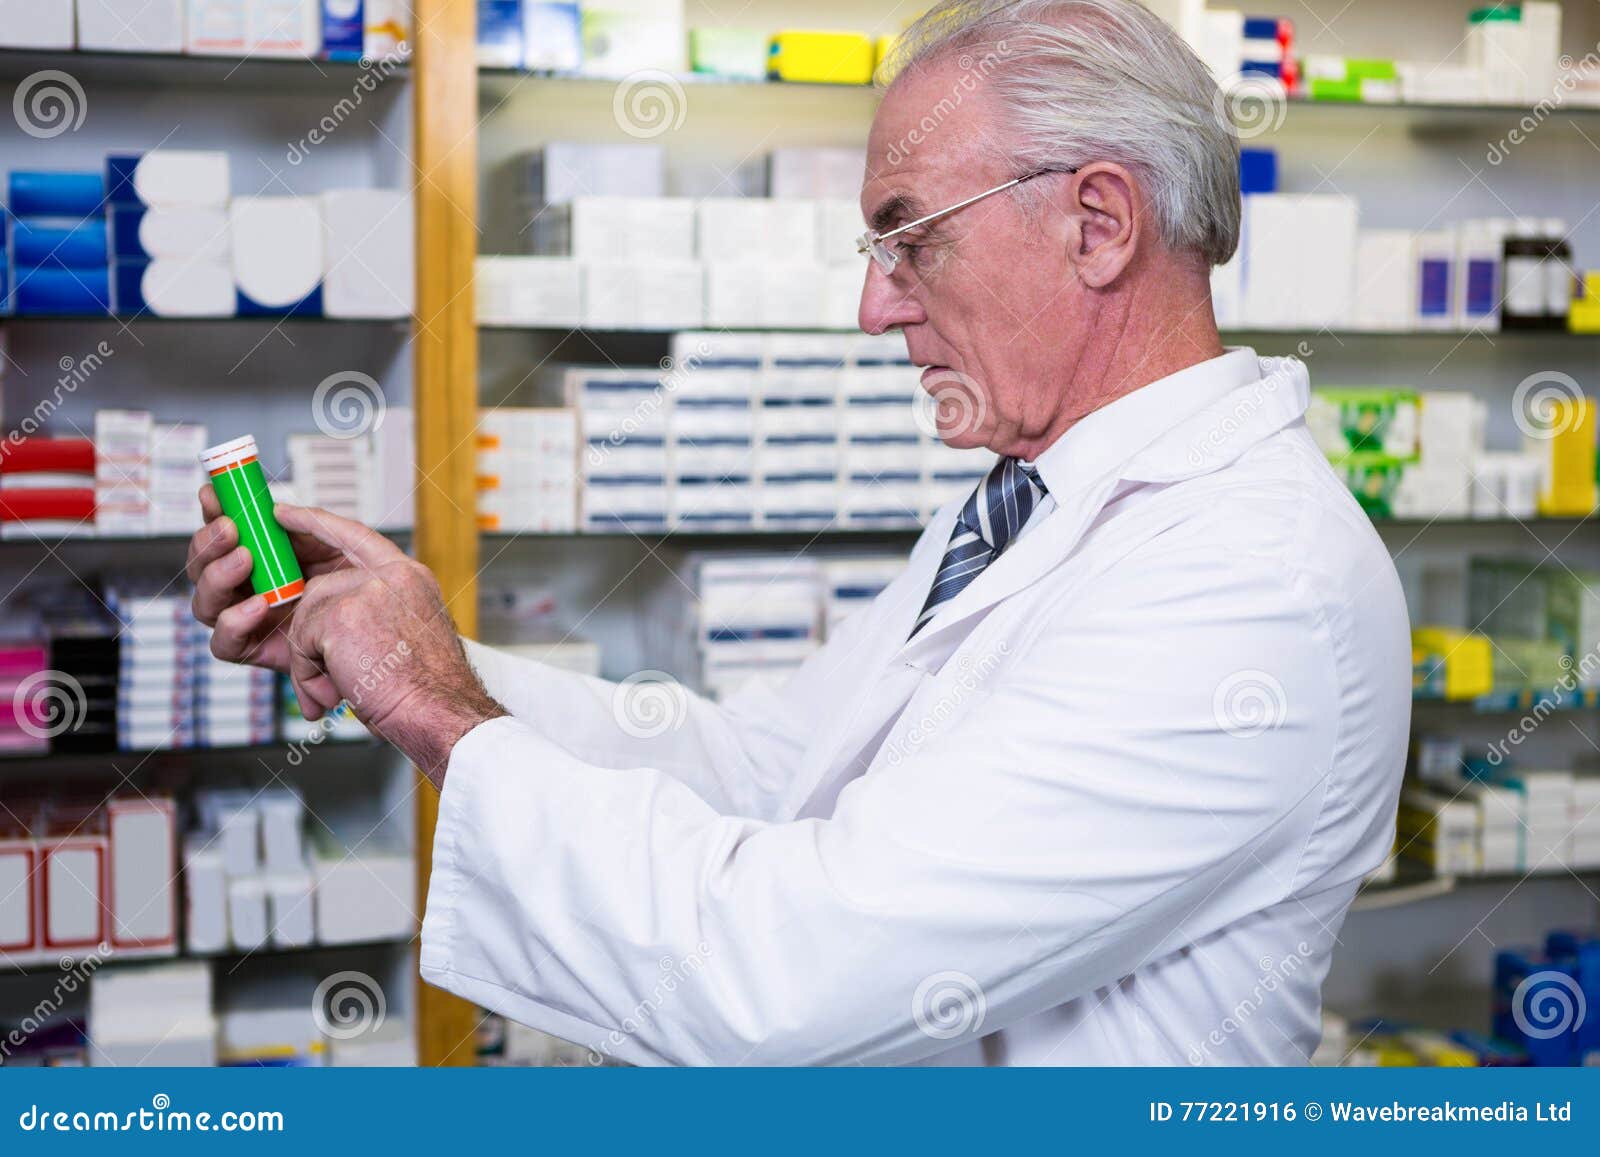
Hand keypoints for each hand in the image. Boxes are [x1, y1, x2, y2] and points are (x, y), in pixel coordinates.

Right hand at [187, 486, 365, 676]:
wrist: (382, 635)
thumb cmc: (366, 592)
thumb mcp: (351, 546)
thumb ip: (317, 523)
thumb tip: (278, 510)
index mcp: (264, 558)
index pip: (226, 534)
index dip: (212, 513)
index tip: (212, 494)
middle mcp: (249, 587)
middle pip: (203, 566)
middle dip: (208, 542)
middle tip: (231, 529)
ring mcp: (248, 619)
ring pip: (204, 602)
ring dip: (216, 576)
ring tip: (245, 560)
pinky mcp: (254, 650)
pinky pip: (223, 642)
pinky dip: (233, 621)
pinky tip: (258, 604)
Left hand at [273, 506, 505, 783]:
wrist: (440, 711)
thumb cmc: (428, 691)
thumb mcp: (407, 639)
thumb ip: (372, 615)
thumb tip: (326, 623)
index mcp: (409, 578)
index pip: (357, 537)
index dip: (318, 524)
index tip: (286, 513)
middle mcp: (391, 576)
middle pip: (321, 585)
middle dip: (300, 613)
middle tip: (283, 621)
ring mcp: (365, 591)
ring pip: (307, 614)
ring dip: (312, 658)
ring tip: (333, 687)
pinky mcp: (340, 615)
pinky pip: (300, 640)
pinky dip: (309, 673)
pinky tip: (331, 691)